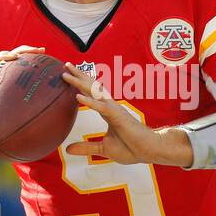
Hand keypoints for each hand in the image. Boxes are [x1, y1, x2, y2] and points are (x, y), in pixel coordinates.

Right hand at [0, 45, 45, 143]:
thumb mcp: (13, 113)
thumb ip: (26, 107)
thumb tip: (50, 110)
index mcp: (2, 77)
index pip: (17, 61)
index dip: (29, 53)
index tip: (43, 52)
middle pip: (7, 56)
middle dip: (22, 50)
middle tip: (37, 50)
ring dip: (4, 57)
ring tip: (15, 56)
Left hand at [61, 64, 191, 165]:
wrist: (149, 150)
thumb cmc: (132, 148)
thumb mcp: (103, 148)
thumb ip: (86, 147)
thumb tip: (69, 149)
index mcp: (107, 111)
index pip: (91, 94)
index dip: (80, 84)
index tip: (68, 75)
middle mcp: (110, 106)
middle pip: (92, 87)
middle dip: (78, 76)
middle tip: (65, 65)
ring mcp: (114, 110)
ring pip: (95, 92)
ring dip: (80, 83)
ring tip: (67, 74)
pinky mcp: (118, 117)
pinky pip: (102, 108)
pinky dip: (90, 102)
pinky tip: (78, 97)